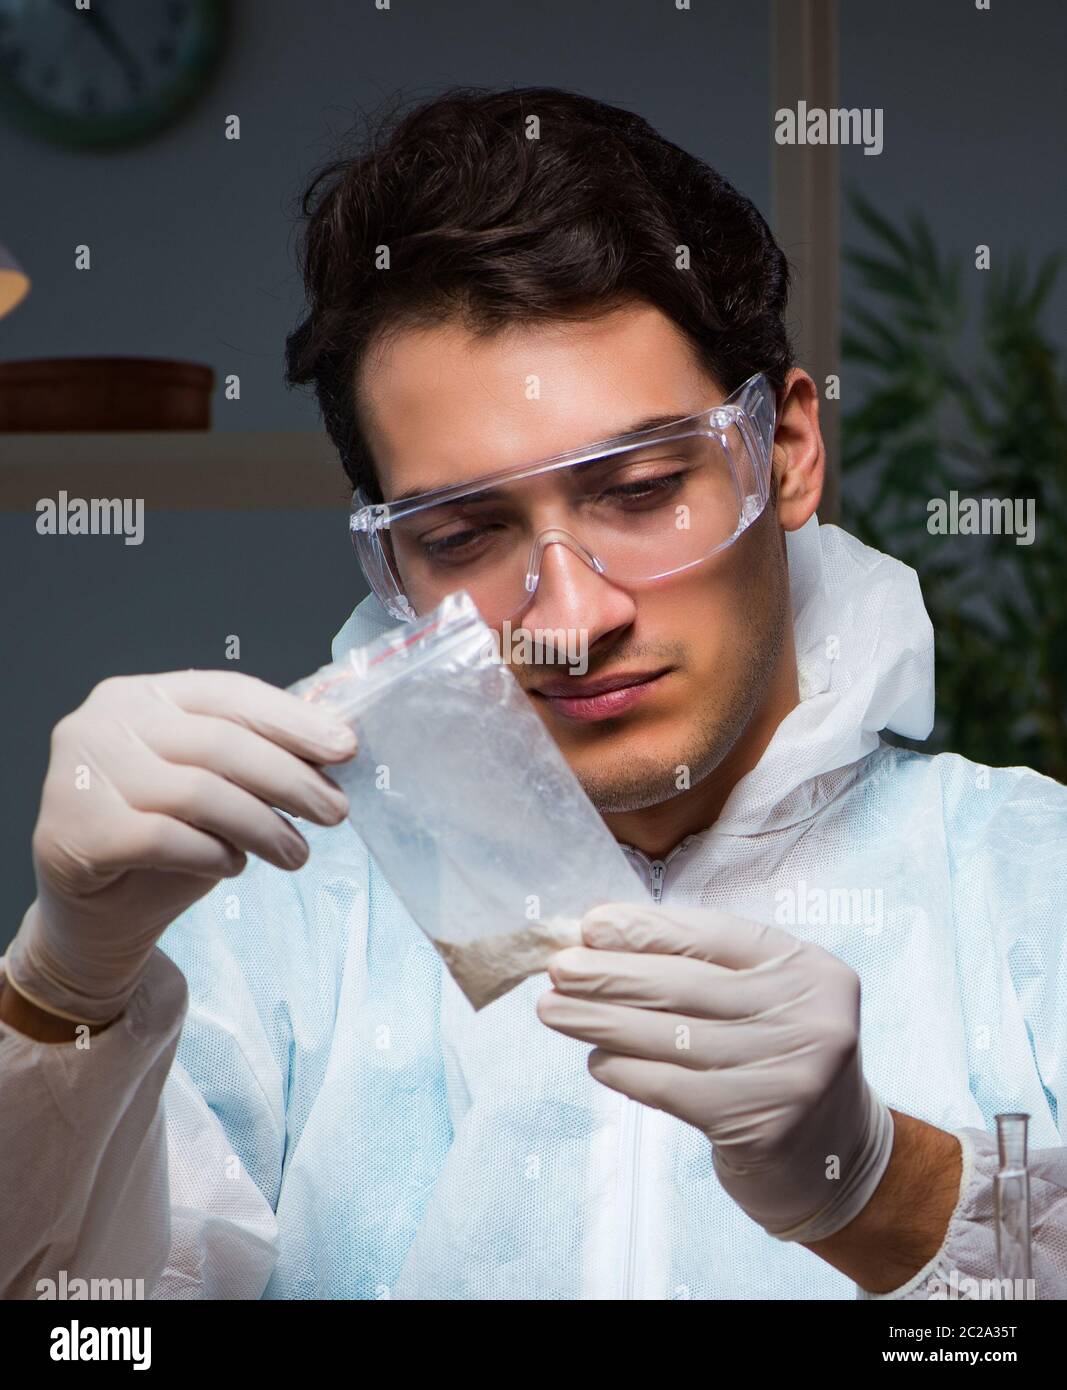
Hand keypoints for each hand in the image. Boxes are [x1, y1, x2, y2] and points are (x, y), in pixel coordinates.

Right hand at [6, 671, 357, 1024]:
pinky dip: (212, 854)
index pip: (229, 693)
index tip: (346, 747)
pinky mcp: (76, 830)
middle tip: (336, 811)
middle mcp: (103, 722)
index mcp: (142, 695)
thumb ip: (259, 754)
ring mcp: (80, 774)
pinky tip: (235, 866)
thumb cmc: (163, 838)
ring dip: (262, 826)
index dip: (292, 720)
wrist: (97, 915)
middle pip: (220, 743)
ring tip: (297, 853)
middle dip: (290, 779)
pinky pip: (165, 839)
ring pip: (199, 793)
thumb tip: (335, 738)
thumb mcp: (218, 785)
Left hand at [536, 900, 893, 1241]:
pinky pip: (672, 1087)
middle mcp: (808, 1014)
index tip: (591, 925)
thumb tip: (604, 938)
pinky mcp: (762, 1124)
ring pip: (671, 1037)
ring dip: (601, 1021)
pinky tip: (595, 1060)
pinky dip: (625, 1070)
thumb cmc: (778, 1062)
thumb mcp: (764, 1000)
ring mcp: (790, 1072)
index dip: (647, 928)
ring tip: (553, 1010)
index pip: (714, 935)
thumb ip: (703, 967)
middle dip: (611, 974)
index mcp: (807, 967)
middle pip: (686, 985)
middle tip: (557, 966)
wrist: (836, 1161)